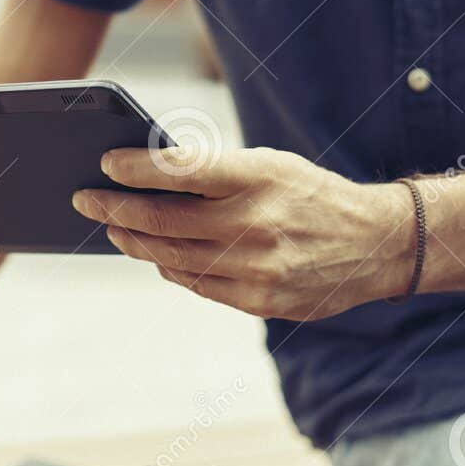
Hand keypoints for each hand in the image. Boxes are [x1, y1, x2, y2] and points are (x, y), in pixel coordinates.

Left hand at [71, 145, 411, 320]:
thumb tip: (148, 181)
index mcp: (260, 177)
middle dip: (116, 209)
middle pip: (164, 220)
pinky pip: (196, 284)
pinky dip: (169, 267)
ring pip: (172, 256)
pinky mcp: (260, 300)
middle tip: (87, 200)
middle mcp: (256, 223)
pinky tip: (153, 254)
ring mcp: (257, 268)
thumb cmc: (311, 195)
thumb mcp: (272, 166)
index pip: (181, 170)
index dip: (135, 169)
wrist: (377, 244)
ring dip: (134, 241)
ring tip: (113, 228)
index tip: (106, 165)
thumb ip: (216, 174)